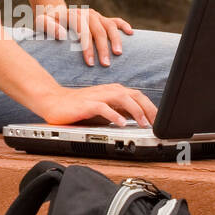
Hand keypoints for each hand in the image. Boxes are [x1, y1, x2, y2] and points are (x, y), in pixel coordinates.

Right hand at [32, 83, 156, 128]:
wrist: (53, 101)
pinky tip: (121, 123)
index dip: (152, 108)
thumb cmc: (77, 106)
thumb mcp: (103, 109)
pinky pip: (103, 108)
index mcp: (114, 91)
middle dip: (149, 108)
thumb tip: (138, 120)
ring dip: (135, 111)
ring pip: (122, 98)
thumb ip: (119, 111)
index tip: (161, 121)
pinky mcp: (86, 104)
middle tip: (158, 123)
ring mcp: (97, 96)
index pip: (138, 96)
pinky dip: (114, 115)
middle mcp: (108, 91)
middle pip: (135, 95)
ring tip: (144, 123)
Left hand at [34, 3, 132, 66]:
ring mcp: (96, 15)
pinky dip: (124, 25)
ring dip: (115, 39)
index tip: (90, 63)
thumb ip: (48, 27)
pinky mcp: (102, 18)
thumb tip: (62, 35)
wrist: (54, 14)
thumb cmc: (48, 23)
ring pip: (109, 25)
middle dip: (102, 48)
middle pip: (98, 30)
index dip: (87, 46)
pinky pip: (116, 20)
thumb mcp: (41, 23)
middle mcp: (87, 14)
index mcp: (73, 15)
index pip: (82, 30)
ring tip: (118, 54)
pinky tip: (131, 33)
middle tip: (105, 64)